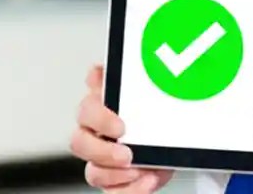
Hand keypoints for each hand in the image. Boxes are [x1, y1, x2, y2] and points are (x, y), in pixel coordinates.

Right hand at [71, 64, 175, 192]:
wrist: (173, 138)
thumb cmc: (152, 113)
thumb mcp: (147, 92)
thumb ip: (126, 81)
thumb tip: (99, 71)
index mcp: (100, 108)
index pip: (87, 110)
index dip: (100, 119)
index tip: (121, 127)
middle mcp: (96, 134)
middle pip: (80, 143)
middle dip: (103, 151)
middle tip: (127, 154)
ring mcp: (102, 160)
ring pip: (93, 172)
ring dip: (117, 175)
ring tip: (142, 171)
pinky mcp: (113, 182)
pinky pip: (111, 193)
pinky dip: (130, 191)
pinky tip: (147, 181)